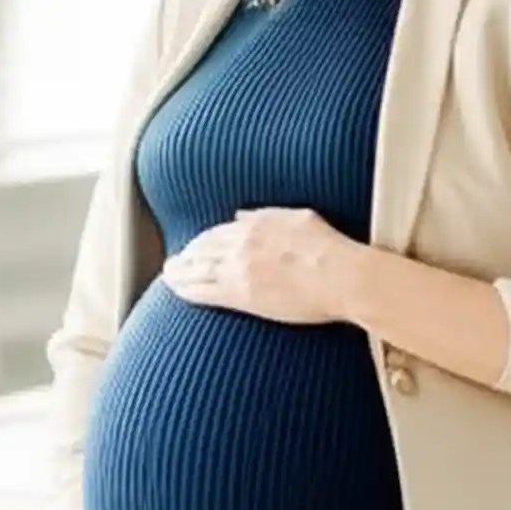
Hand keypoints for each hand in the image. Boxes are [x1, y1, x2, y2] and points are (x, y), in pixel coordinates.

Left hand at [162, 207, 362, 324]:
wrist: (341, 276)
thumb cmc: (331, 249)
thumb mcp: (300, 218)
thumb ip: (267, 216)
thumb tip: (241, 216)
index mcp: (257, 223)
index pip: (219, 231)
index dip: (203, 240)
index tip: (196, 245)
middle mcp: (242, 243)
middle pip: (203, 248)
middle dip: (186, 254)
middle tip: (174, 262)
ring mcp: (239, 268)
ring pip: (198, 269)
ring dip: (179, 271)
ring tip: (169, 275)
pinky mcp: (242, 293)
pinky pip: (204, 291)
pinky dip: (186, 289)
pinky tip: (177, 291)